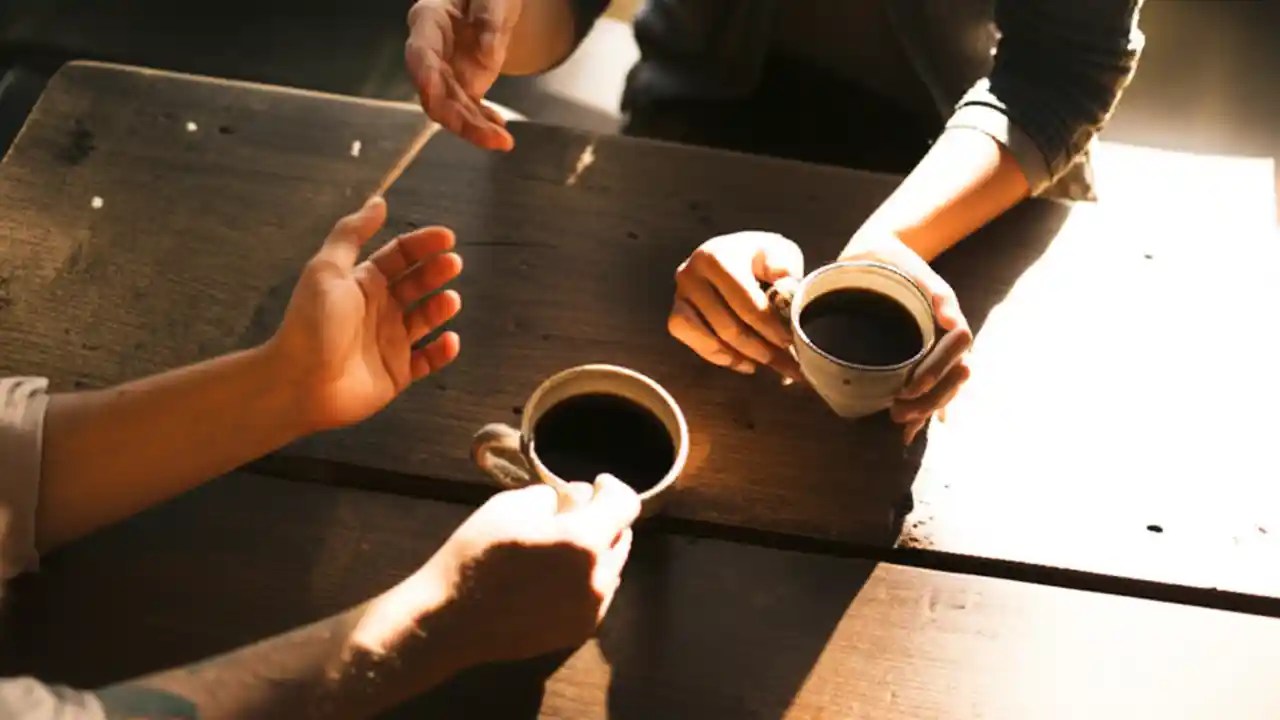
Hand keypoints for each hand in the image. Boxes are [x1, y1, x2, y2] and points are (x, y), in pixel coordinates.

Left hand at [270, 196, 462, 430]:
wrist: (300, 382)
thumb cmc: (314, 322)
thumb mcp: (328, 269)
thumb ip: (352, 234)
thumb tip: (378, 201)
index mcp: (362, 283)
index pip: (398, 256)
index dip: (422, 244)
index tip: (447, 238)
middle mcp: (379, 309)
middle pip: (415, 284)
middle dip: (436, 271)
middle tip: (454, 264)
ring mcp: (389, 342)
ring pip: (425, 319)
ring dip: (441, 307)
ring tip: (451, 301)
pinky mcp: (397, 373)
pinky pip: (427, 361)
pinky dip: (442, 352)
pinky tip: (450, 340)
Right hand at [406, 0, 518, 149]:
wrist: (491, 2)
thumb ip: (489, 18)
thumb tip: (487, 54)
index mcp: (429, 21)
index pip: (421, 53)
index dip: (424, 77)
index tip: (433, 96)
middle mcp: (431, 52)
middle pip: (435, 92)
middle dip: (460, 119)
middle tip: (491, 137)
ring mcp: (446, 72)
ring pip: (451, 108)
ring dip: (474, 129)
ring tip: (502, 141)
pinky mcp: (463, 85)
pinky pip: (468, 110)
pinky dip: (484, 124)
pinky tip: (500, 135)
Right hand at [415, 476, 640, 666]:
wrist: (450, 619)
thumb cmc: (477, 555)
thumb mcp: (511, 504)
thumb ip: (554, 496)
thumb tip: (576, 501)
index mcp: (584, 540)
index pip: (626, 504)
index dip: (612, 488)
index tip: (597, 484)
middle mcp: (598, 578)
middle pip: (621, 535)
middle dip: (603, 519)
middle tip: (572, 513)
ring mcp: (592, 608)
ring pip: (612, 567)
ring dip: (596, 550)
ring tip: (558, 547)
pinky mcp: (580, 630)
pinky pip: (598, 594)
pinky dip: (586, 578)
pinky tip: (553, 576)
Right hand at [669, 231, 803, 378]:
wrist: (733, 254)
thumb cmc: (759, 257)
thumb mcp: (778, 252)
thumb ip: (783, 267)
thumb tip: (787, 288)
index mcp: (717, 257)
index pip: (747, 305)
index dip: (771, 329)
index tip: (791, 342)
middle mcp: (691, 275)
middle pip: (728, 326)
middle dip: (760, 349)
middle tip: (784, 362)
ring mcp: (680, 296)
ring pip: (709, 338)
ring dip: (740, 356)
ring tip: (764, 363)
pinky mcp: (676, 314)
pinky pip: (695, 345)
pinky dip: (717, 356)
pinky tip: (740, 361)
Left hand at [838, 232, 971, 443]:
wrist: (878, 255)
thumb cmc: (895, 261)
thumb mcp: (913, 269)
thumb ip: (936, 294)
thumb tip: (951, 319)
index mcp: (949, 317)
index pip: (958, 349)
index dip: (936, 371)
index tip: (911, 387)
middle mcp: (947, 338)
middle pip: (955, 376)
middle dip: (930, 400)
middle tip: (897, 414)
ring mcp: (936, 350)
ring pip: (946, 387)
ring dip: (926, 409)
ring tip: (898, 421)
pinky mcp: (921, 358)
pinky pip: (932, 388)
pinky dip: (923, 410)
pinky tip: (910, 430)